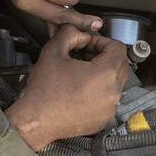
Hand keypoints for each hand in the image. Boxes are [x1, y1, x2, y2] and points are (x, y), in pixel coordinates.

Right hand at [5, 27, 129, 148]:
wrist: (35, 121)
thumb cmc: (44, 92)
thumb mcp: (54, 52)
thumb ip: (70, 34)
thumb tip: (79, 33)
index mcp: (105, 74)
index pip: (118, 48)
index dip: (102, 42)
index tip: (89, 45)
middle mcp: (112, 92)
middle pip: (121, 65)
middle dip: (105, 57)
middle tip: (86, 56)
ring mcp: (109, 108)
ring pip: (115, 83)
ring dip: (103, 74)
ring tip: (81, 73)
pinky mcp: (103, 119)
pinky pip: (108, 99)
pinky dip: (99, 92)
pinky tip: (80, 90)